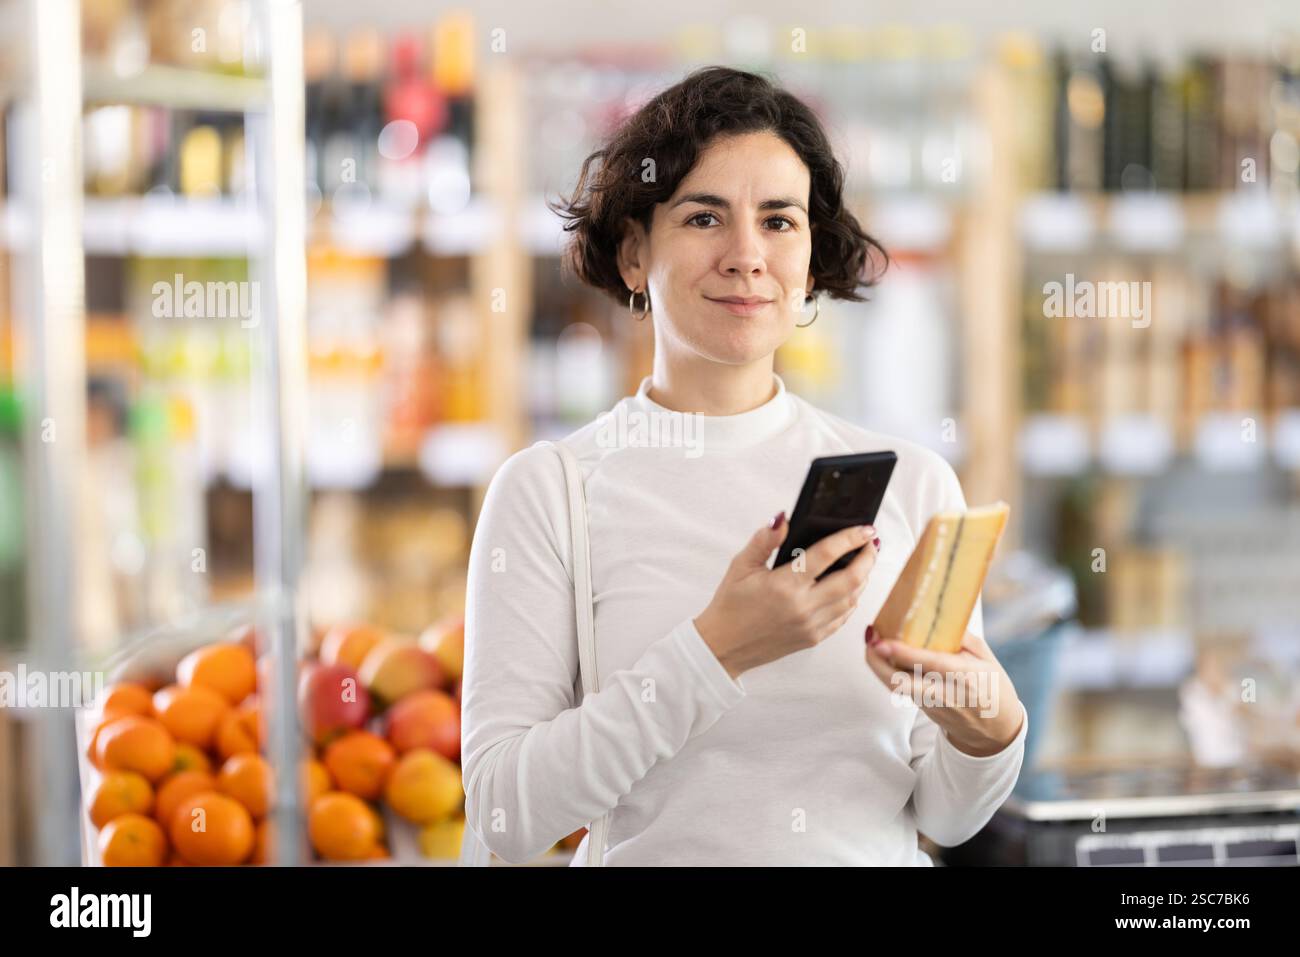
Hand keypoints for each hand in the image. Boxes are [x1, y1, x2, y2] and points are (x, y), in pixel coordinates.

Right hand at [694, 513, 879, 679]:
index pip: (827, 554)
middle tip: (871, 543)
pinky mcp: (814, 638)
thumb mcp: (741, 566)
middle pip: (852, 579)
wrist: (724, 646)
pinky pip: (843, 617)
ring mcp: (811, 626)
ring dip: (863, 578)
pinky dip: (852, 599)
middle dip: (868, 558)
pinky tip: (850, 587)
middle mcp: (803, 607)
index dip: (850, 538)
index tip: (865, 528)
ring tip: (864, 562)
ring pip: (852, 599)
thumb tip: (783, 518)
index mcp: (784, 585)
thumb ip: (764, 540)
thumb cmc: (730, 604)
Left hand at [865, 628, 1023, 756]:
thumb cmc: (993, 686)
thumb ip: (962, 638)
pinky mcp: (924, 712)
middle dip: (879, 663)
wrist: (996, 730)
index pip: (932, 664)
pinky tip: (883, 656)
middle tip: (870, 640)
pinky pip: (902, 691)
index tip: (883, 641)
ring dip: (879, 667)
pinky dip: (889, 673)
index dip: (905, 653)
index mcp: (967, 677)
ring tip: (872, 644)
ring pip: (898, 688)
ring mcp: (933, 706)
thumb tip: (934, 616)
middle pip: (903, 682)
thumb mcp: (987, 658)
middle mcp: (947, 694)